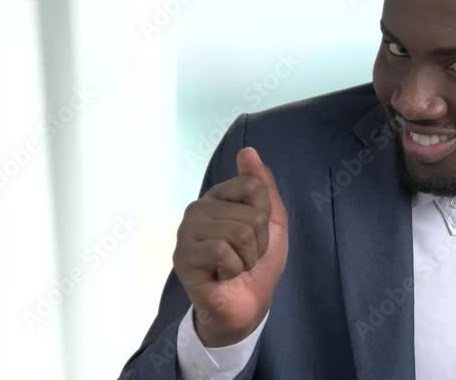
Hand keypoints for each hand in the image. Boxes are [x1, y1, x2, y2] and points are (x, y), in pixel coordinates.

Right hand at [173, 146, 288, 346]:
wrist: (246, 305)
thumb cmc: (257, 263)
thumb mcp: (272, 221)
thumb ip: (263, 186)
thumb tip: (247, 151)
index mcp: (218, 196)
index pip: (253, 186)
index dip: (265, 215)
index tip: (257, 233)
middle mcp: (197, 209)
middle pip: (251, 214)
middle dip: (259, 242)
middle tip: (244, 256)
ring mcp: (186, 232)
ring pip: (239, 232)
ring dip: (248, 257)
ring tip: (235, 265)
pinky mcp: (183, 257)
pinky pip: (223, 252)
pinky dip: (234, 268)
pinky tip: (222, 275)